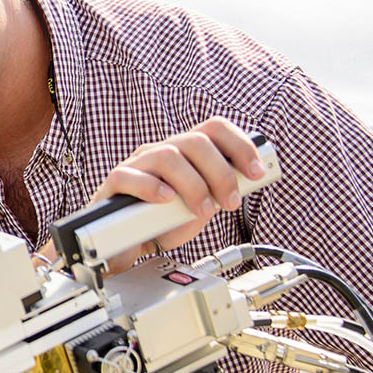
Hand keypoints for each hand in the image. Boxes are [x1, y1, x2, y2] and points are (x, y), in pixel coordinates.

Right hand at [88, 117, 266, 272]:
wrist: (125, 244)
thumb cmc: (161, 223)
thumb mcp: (199, 207)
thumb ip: (219, 192)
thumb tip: (246, 182)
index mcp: (184, 152)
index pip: (214, 128)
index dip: (240, 146)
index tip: (256, 172)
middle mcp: (161, 151)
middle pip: (196, 141)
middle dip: (221, 173)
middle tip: (229, 203)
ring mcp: (137, 164)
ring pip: (168, 156)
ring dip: (193, 185)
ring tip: (201, 211)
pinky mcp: (116, 183)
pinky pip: (130, 175)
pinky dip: (151, 188)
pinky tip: (166, 200)